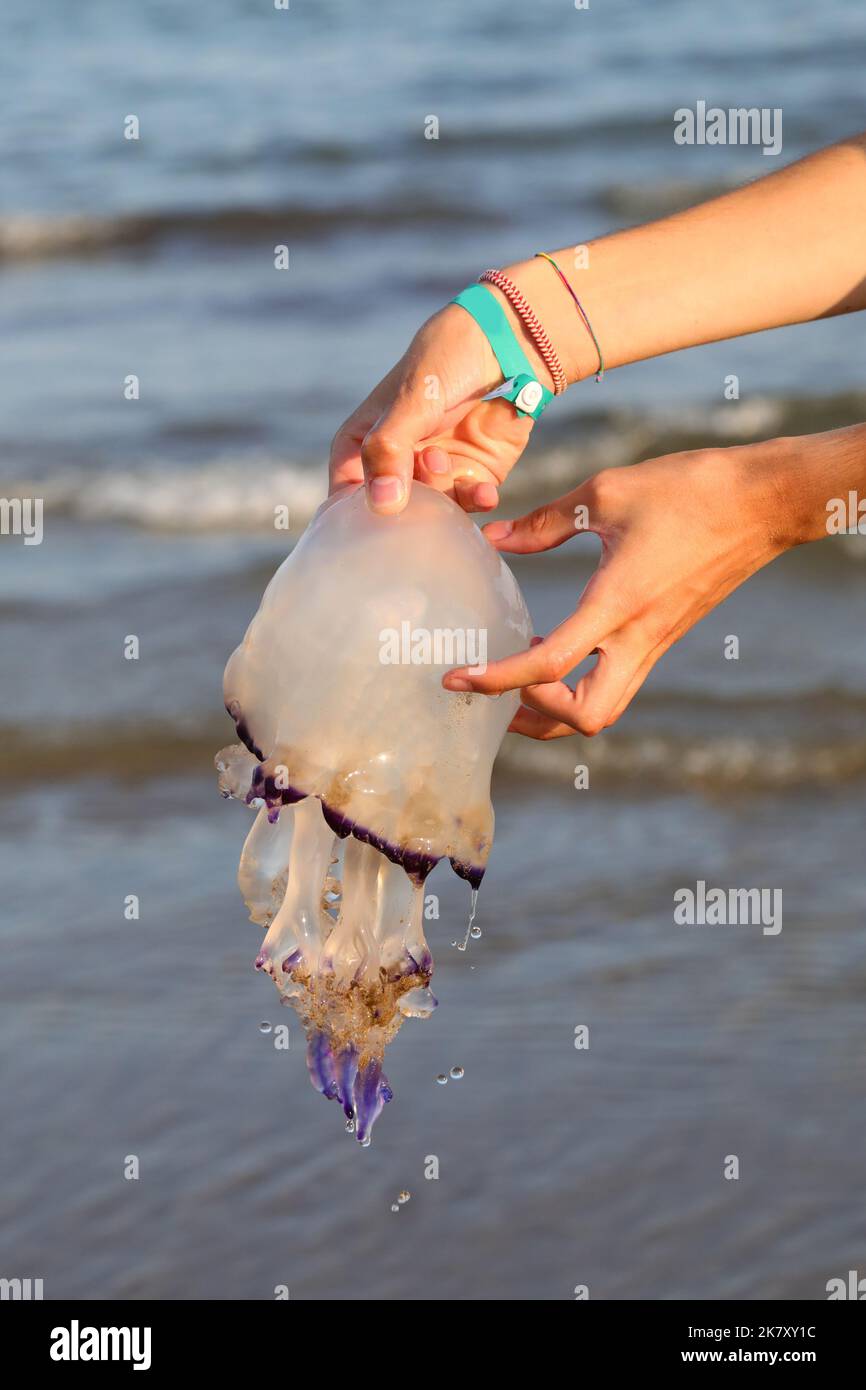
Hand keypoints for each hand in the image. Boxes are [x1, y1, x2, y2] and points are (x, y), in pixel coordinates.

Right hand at [328, 279, 572, 515]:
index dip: (355, 518)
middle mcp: (397, 465)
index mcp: (363, 446)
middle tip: (426, 467)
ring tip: (449, 460)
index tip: (376, 524)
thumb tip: (382, 506)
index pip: (344, 498)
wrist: (507, 342)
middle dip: (411, 503)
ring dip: (444, 493)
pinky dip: (476, 500)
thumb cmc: (445, 360)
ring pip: (432, 513)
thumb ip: (389, 452)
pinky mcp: (472, 476)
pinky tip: (484, 491)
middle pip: (392, 513)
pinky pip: (469, 504)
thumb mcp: (410, 402)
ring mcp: (435, 474)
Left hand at [443, 442, 793, 737]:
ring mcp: (655, 642)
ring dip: (558, 710)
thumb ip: (545, 521)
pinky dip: (581, 684)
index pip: (549, 667)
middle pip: (584, 718)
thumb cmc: (689, 488)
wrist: (764, 500)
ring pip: (605, 710)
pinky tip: (557, 650)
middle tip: (495, 691)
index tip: (456, 678)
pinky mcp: (664, 635)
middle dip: (533, 716)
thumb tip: (494, 536)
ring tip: (518, 682)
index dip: (496, 680)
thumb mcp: (606, 492)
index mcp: (617, 603)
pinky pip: (618, 682)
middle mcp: (638, 637)